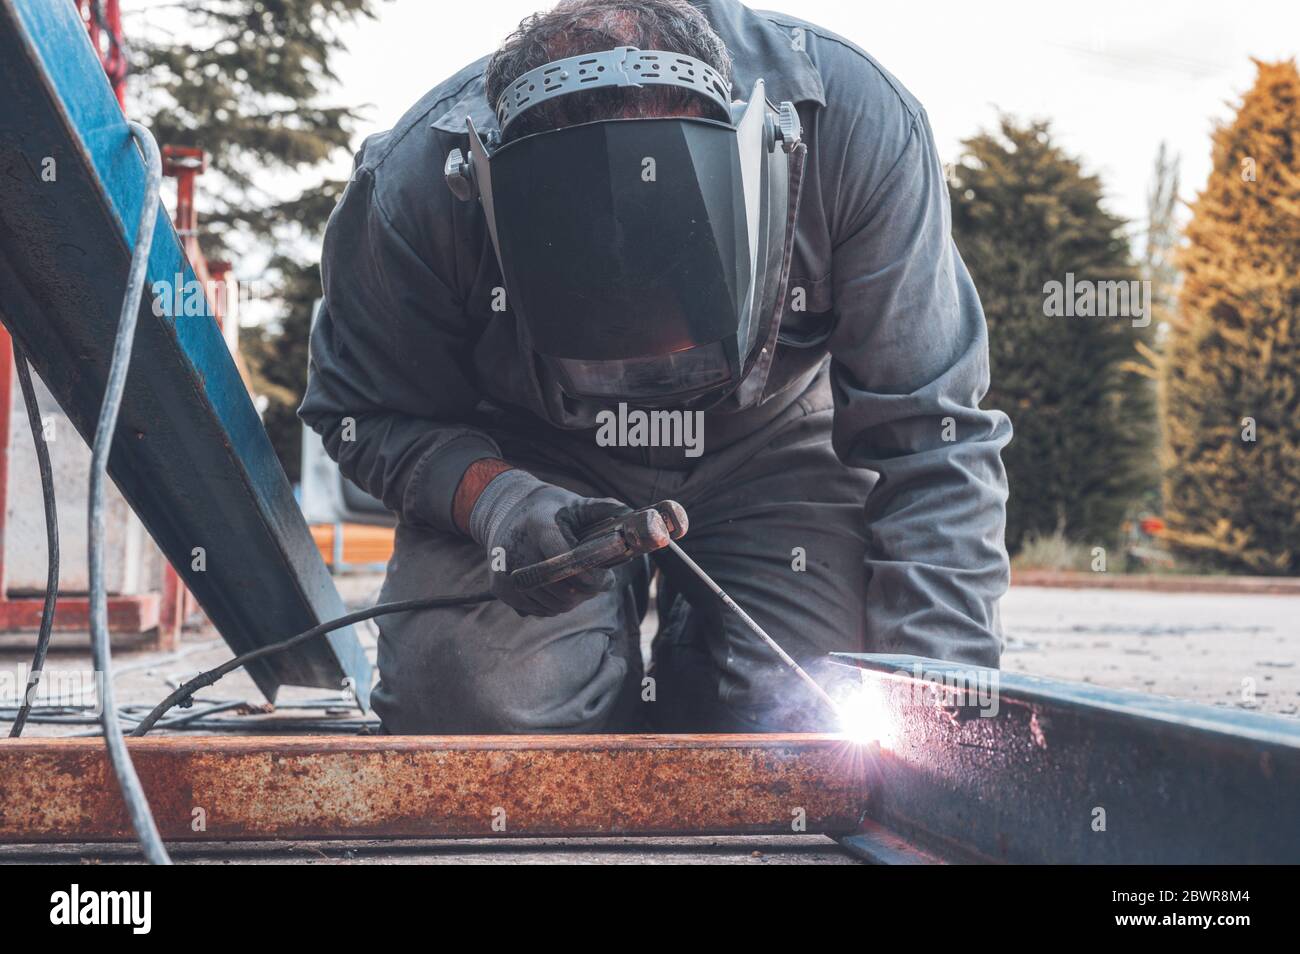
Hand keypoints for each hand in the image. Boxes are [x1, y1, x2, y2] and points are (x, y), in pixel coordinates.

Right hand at [468, 469, 629, 616]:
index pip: (568, 562)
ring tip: (576, 580)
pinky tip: (556, 585)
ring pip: (555, 605)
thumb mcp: (575, 503)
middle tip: (596, 579)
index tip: (607, 578)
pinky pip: (540, 611)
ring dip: (573, 599)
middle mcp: (517, 552)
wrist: (504, 511)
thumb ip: (604, 511)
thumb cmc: (548, 508)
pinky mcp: (501, 589)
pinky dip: (554, 604)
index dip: (593, 576)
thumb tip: (633, 517)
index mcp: (539, 527)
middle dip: (588, 590)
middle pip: (565, 591)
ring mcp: (507, 574)